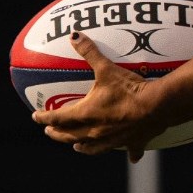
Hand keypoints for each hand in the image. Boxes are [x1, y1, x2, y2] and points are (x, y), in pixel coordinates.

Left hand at [32, 33, 165, 162]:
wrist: (156, 107)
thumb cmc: (129, 89)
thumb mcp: (107, 68)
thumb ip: (90, 52)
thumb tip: (74, 35)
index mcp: (86, 114)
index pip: (58, 117)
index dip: (44, 117)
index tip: (35, 116)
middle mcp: (96, 131)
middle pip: (70, 135)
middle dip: (58, 133)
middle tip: (49, 131)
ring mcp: (114, 140)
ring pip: (92, 147)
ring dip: (81, 146)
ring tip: (76, 146)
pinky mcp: (132, 143)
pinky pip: (128, 151)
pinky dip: (128, 153)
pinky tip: (131, 156)